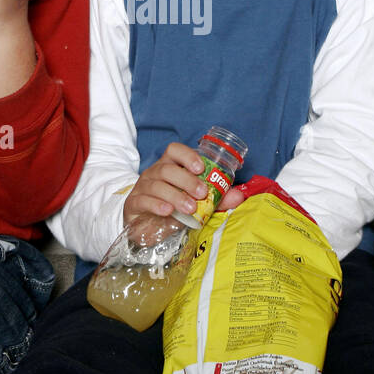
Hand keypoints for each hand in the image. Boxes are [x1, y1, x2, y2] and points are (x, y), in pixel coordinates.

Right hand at [122, 142, 246, 226]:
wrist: (142, 223)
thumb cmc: (171, 207)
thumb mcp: (194, 203)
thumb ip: (216, 199)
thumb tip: (238, 195)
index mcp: (169, 166)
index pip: (174, 150)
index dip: (187, 156)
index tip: (201, 168)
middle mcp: (154, 173)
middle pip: (168, 169)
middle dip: (187, 180)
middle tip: (201, 193)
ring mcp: (142, 187)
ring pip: (157, 185)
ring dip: (176, 196)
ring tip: (190, 209)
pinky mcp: (134, 203)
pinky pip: (144, 200)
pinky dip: (157, 205)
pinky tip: (168, 211)